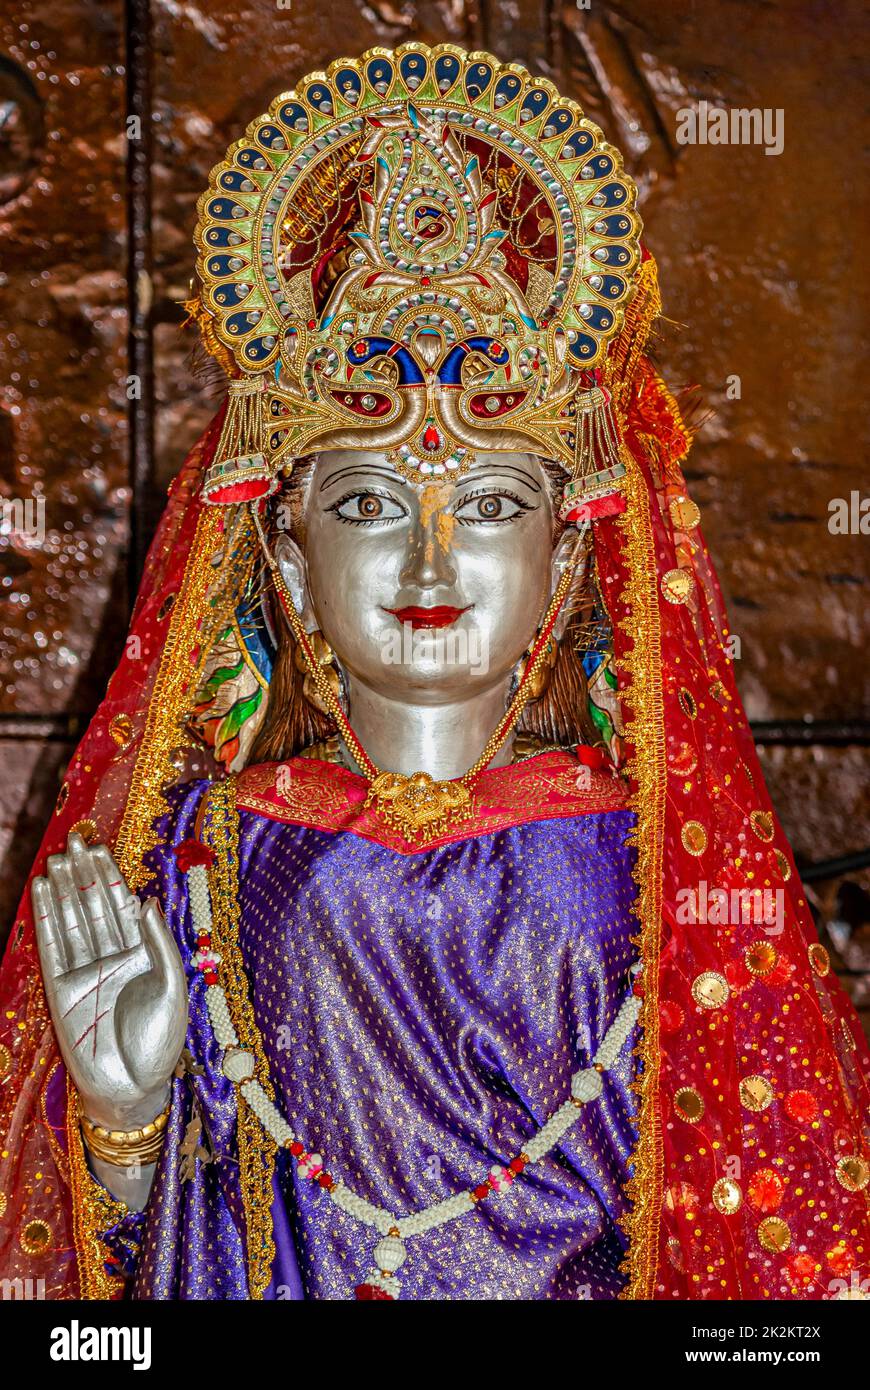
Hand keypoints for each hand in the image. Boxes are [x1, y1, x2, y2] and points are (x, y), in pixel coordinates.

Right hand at [32, 834, 187, 1131]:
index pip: (123, 906)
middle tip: (74, 838)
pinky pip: (53, 947)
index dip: (111, 876)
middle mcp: (112, 958)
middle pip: (95, 906)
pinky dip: (48, 920)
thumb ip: (160, 943)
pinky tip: (43, 893)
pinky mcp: (62, 991)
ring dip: (65, 889)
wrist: (135, 1087)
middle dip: (85, 873)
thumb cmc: (160, 1043)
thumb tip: (146, 899)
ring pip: (74, 921)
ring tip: (56, 858)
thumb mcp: (173, 987)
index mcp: (142, 955)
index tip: (100, 846)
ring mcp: (86, 972)